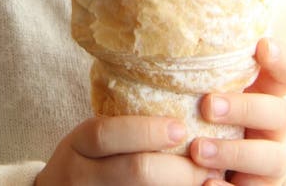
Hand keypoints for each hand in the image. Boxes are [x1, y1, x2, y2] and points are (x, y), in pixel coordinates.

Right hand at [35, 115, 223, 184]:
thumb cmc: (83, 162)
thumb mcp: (88, 141)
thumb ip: (119, 129)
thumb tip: (176, 106)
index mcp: (77, 146)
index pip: (106, 134)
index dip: (145, 130)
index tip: (180, 127)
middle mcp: (81, 176)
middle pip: (133, 170)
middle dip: (177, 168)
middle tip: (208, 161)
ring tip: (209, 179)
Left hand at [190, 37, 285, 185]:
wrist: (195, 165)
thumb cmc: (195, 114)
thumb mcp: (201, 88)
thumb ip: (200, 67)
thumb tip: (165, 22)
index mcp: (263, 95)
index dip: (282, 59)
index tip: (262, 45)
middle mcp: (272, 128)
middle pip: (280, 112)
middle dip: (245, 108)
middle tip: (207, 105)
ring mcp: (269, 162)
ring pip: (274, 157)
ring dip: (235, 151)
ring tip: (197, 149)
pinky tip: (207, 184)